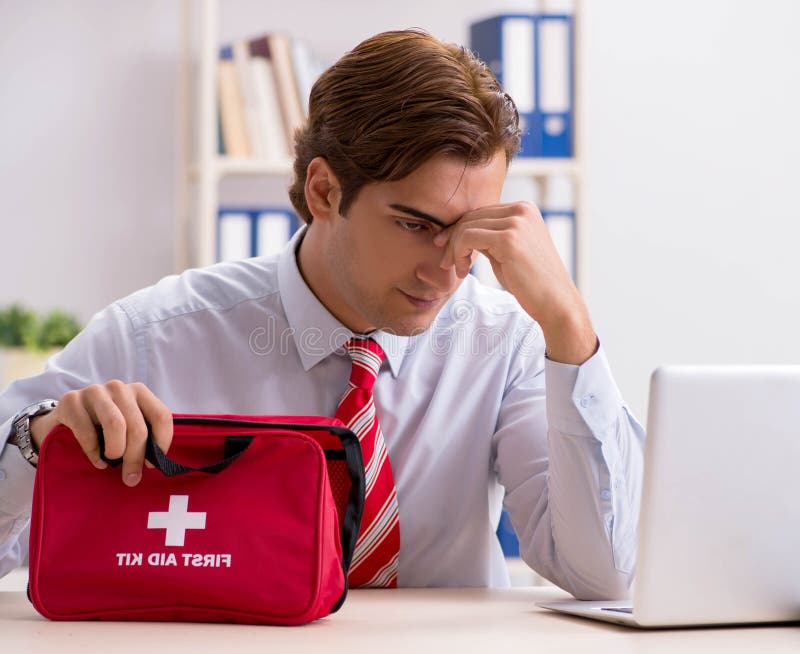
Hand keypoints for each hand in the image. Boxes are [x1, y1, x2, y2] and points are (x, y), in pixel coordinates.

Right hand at [30, 381, 172, 486]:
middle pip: (137, 427)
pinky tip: (97, 461)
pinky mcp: (71, 400)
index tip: (151, 464)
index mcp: (139, 391)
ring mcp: (94, 392)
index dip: (160, 443)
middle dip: (136, 457)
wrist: (65, 417)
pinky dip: (93, 453)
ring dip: (116, 451)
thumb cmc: (103, 425)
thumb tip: (154, 462)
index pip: (161, 416)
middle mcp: (119, 388)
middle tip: (131, 477)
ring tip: (111, 462)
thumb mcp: (127, 426)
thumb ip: (143, 437)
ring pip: (116, 425)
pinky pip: (87, 432)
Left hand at [434, 201, 596, 363]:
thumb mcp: (507, 252)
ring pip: (466, 227)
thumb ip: (489, 237)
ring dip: (455, 250)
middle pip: (471, 217)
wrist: (555, 303)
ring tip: (459, 270)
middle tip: (445, 262)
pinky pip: (468, 238)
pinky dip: (459, 254)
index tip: (446, 248)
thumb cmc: (531, 283)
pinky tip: (464, 270)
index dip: (458, 230)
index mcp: (524, 209)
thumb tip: (461, 230)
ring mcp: (517, 222)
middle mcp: (522, 210)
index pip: (480, 212)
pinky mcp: (509, 239)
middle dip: (452, 239)